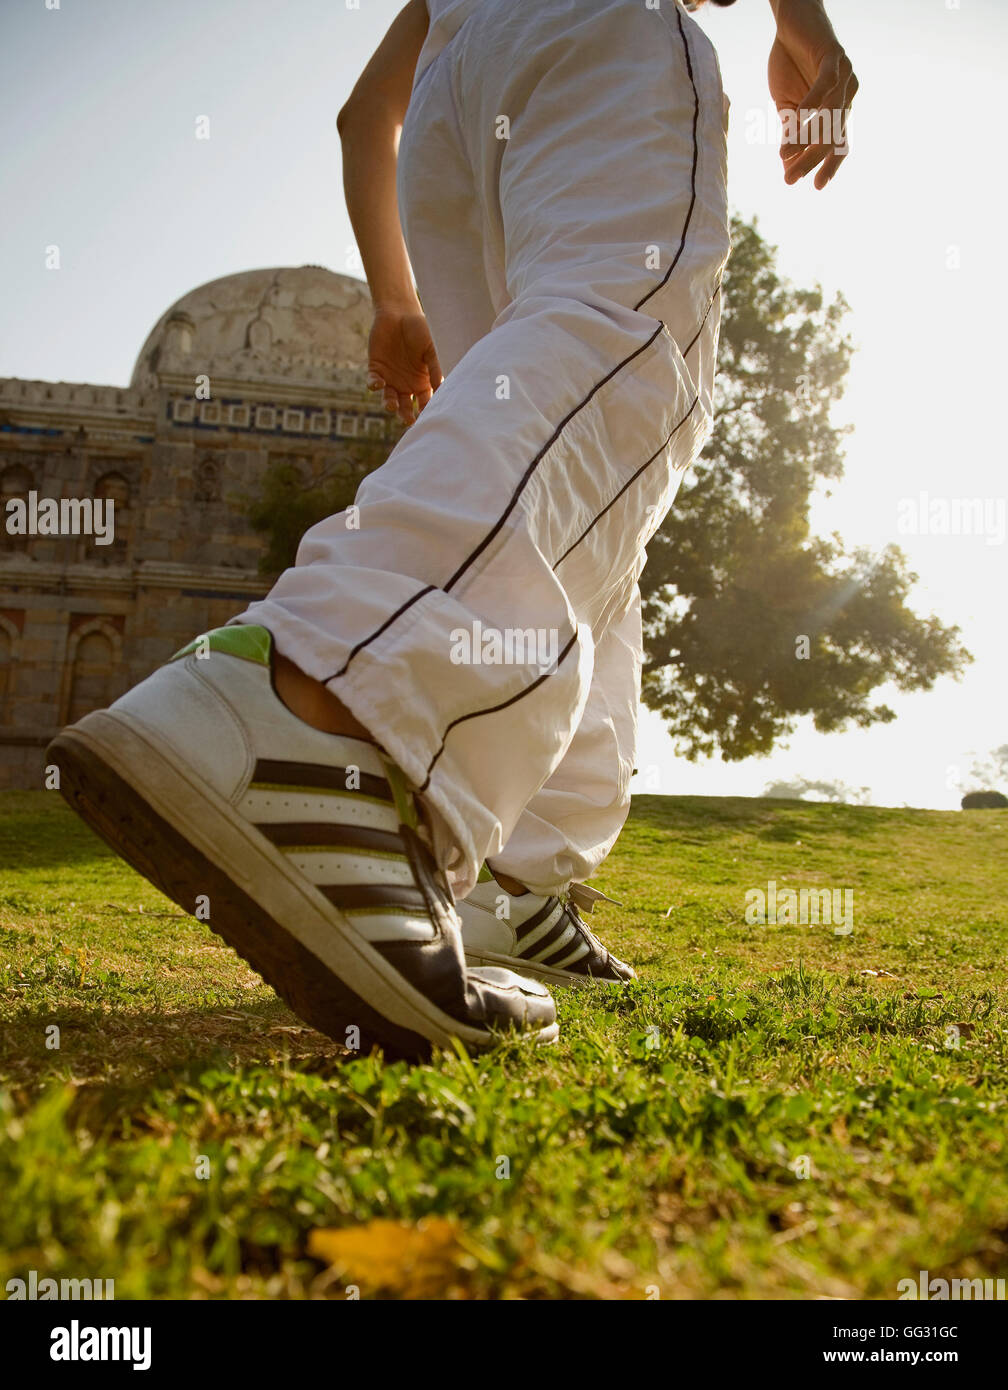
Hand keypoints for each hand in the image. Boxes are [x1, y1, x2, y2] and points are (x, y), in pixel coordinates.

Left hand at [366, 306, 442, 426]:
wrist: (399, 312)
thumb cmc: (420, 330)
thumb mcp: (432, 349)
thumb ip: (435, 369)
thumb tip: (442, 390)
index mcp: (422, 382)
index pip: (424, 403)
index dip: (425, 411)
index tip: (427, 416)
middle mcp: (406, 384)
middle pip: (406, 407)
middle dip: (406, 415)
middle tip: (408, 420)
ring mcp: (391, 378)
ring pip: (389, 399)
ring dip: (390, 404)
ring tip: (392, 406)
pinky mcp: (376, 370)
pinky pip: (374, 382)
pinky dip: (375, 385)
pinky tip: (378, 384)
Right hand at [768, 0, 857, 188]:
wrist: (791, 21)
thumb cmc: (790, 62)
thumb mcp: (786, 104)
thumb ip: (790, 130)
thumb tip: (786, 161)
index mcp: (839, 108)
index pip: (839, 144)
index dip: (830, 166)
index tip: (817, 187)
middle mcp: (847, 95)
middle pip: (832, 135)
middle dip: (810, 160)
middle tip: (789, 179)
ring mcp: (844, 76)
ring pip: (829, 116)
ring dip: (806, 139)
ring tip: (786, 155)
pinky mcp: (834, 57)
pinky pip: (826, 85)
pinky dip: (811, 105)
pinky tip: (797, 119)